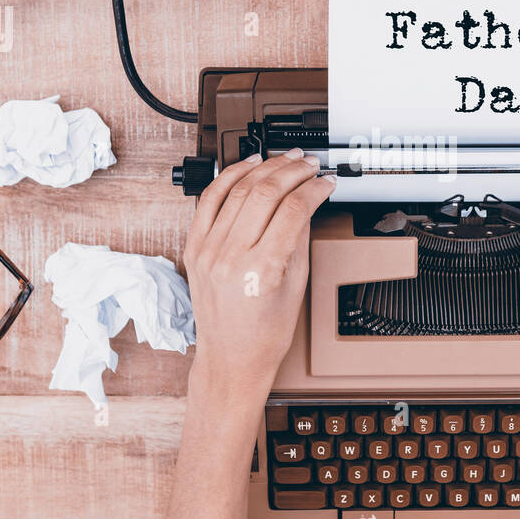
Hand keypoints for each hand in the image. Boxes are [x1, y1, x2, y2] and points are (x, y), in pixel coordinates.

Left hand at [183, 148, 335, 401]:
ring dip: (266, 168)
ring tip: (285, 161)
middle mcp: (230, 258)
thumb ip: (300, 238)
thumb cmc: (264, 334)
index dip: (314, 189)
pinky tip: (248, 166)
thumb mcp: (296, 285)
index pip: (294, 210)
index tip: (325, 183)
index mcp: (261, 271)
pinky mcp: (194, 248)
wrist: (232, 357)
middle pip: (265, 193)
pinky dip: (229, 177)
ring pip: (238, 190)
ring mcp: (208, 251)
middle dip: (293, 172)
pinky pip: (209, 200)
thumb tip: (307, 202)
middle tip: (309, 166)